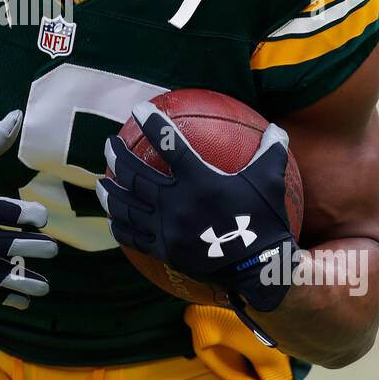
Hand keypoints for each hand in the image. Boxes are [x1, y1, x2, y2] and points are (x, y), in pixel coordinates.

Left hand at [97, 101, 297, 334]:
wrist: (261, 269)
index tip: (139, 110)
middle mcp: (177, 202)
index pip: (169, 143)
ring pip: (127, 206)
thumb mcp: (270, 181)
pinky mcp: (165, 250)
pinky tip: (113, 219)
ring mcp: (168, 228)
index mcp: (200, 180)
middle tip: (108, 145)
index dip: (153, 124)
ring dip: (110, 191)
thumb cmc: (266, 221)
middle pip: (135, 174)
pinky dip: (120, 225)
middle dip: (117, 156)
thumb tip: (277, 128)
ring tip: (101, 181)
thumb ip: (270, 151)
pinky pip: (134, 237)